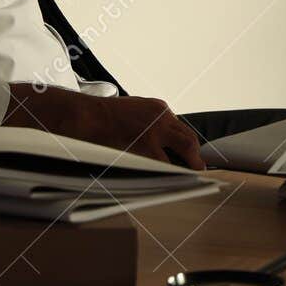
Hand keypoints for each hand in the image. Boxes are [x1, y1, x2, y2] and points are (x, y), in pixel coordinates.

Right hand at [6, 88, 205, 168]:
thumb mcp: (131, 110)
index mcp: (158, 108)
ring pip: (185, 146)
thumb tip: (155, 141)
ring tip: (195, 173)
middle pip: (188, 136)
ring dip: (191, 162)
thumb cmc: (101, 117)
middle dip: (195, 152)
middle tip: (199, 165)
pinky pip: (167, 161)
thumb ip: (146, 122)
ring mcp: (157, 130)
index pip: (180, 126)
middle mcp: (162, 116)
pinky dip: (176, 170)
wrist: (86, 116)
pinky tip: (179, 178)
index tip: (191, 152)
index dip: (186, 141)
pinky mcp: (149, 144)